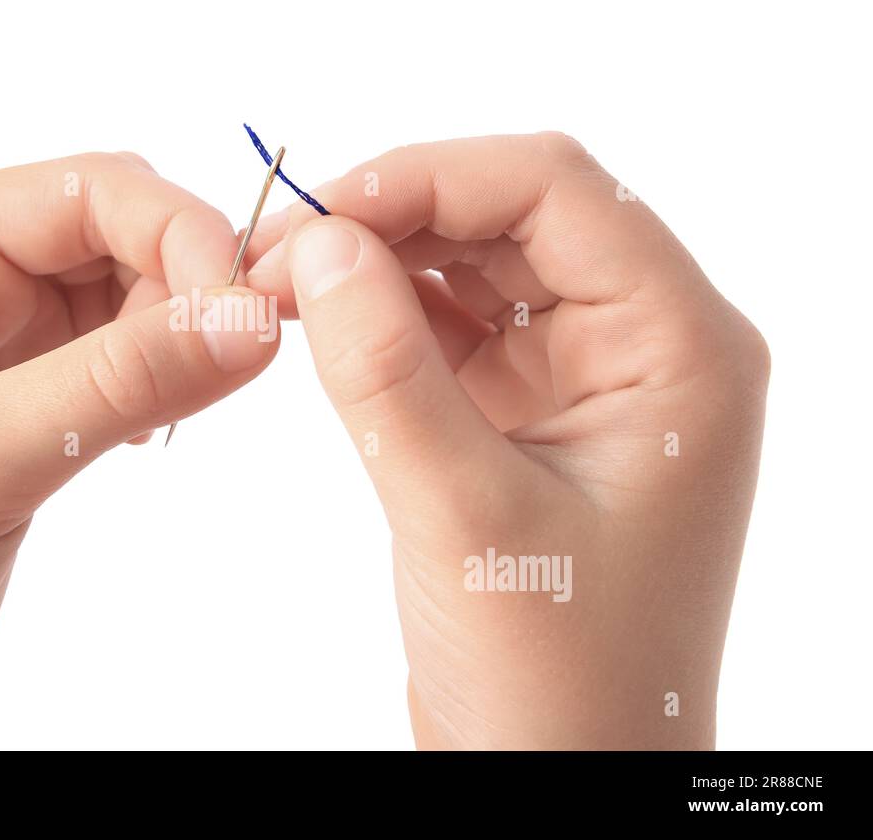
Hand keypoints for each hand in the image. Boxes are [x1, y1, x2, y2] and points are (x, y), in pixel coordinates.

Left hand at [0, 152, 277, 748]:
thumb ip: (122, 379)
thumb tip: (251, 317)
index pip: (85, 190)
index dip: (178, 231)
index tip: (244, 306)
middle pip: (113, 232)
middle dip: (184, 277)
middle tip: (235, 350)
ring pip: (123, 298)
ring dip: (176, 331)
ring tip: (182, 403)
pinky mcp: (21, 419)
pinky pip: (117, 364)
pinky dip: (159, 379)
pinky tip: (151, 430)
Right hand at [246, 133, 767, 748]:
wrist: (560, 780)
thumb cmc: (558, 678)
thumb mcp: (466, 515)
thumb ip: (388, 369)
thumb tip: (320, 242)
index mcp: (679, 347)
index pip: (556, 191)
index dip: (429, 177)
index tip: (317, 216)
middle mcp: (644, 343)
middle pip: (512, 215)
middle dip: (391, 218)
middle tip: (277, 257)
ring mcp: (584, 376)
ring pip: (476, 264)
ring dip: (380, 262)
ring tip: (283, 286)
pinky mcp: (528, 412)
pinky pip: (452, 327)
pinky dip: (384, 315)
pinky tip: (323, 324)